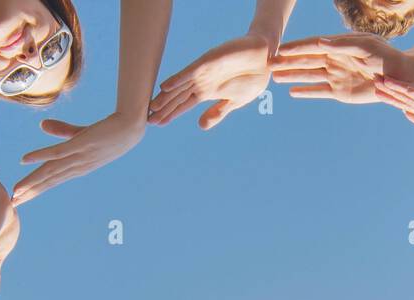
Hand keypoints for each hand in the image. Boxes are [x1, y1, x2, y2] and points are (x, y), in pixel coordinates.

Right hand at [14, 113, 145, 204]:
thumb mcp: (81, 133)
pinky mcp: (81, 143)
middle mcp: (77, 166)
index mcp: (77, 167)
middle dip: (31, 192)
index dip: (35, 190)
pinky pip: (57, 151)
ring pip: (51, 171)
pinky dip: (41, 156)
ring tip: (17, 191)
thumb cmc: (108, 131)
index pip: (52, 181)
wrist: (130, 125)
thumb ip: (61, 131)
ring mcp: (79, 156)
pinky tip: (25, 160)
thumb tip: (42, 125)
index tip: (19, 199)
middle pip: (49, 181)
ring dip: (32, 181)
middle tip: (13, 203)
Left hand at [149, 34, 271, 128]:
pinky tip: (165, 87)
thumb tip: (200, 126)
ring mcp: (203, 72)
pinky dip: (178, 79)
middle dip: (163, 108)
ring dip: (166, 96)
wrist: (266, 60)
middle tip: (147, 119)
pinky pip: (190, 71)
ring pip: (180, 85)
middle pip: (177, 97)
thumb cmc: (252, 78)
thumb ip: (217, 113)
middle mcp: (201, 82)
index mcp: (207, 92)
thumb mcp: (234, 102)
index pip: (183, 105)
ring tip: (151, 106)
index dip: (170, 114)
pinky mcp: (208, 62)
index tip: (157, 124)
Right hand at [270, 34, 413, 104]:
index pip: (312, 46)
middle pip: (306, 61)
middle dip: (288, 62)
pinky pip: (319, 91)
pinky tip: (292, 92)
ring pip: (309, 75)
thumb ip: (343, 44)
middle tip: (268, 64)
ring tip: (274, 76)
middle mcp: (334, 60)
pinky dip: (306, 92)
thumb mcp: (366, 46)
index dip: (295, 48)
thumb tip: (321, 42)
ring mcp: (336, 76)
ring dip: (292, 75)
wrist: (400, 76)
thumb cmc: (385, 56)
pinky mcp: (340, 92)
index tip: (279, 49)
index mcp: (338, 46)